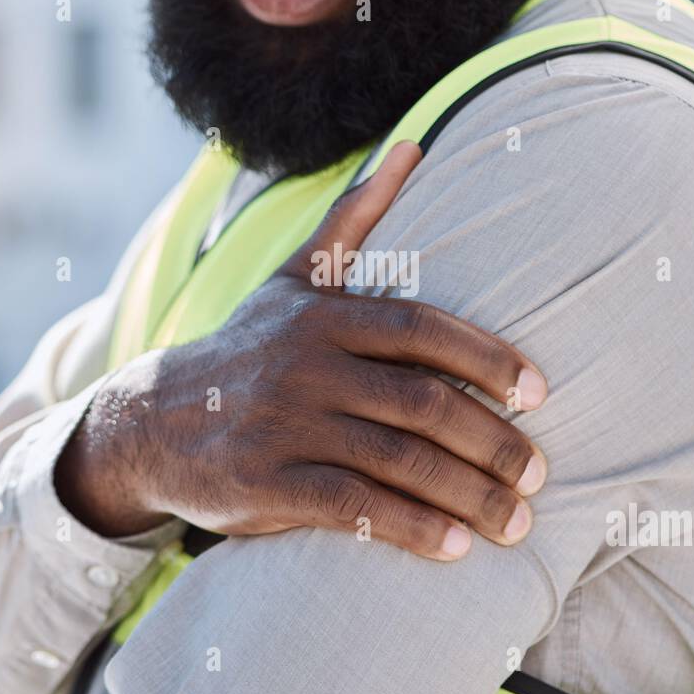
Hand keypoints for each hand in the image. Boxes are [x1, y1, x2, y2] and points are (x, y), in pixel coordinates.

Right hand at [56, 142, 547, 560]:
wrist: (154, 417)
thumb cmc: (248, 347)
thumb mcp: (297, 279)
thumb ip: (356, 219)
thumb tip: (413, 145)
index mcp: (323, 315)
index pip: (422, 331)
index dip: (486, 360)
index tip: (538, 394)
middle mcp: (305, 366)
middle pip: (422, 403)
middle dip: (493, 443)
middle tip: (540, 474)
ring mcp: (284, 426)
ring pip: (396, 461)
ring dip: (468, 496)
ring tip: (516, 522)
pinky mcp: (265, 483)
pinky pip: (351, 508)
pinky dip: (409, 529)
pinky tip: (454, 548)